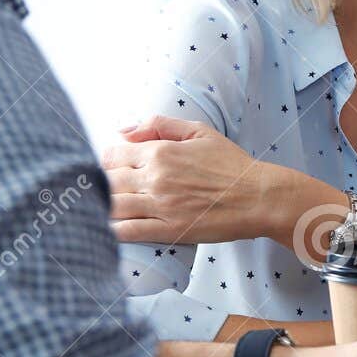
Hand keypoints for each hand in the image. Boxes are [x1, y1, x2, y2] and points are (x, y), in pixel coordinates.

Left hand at [103, 115, 286, 245]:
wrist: (258, 197)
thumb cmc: (231, 164)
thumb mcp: (199, 131)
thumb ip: (158, 125)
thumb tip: (123, 131)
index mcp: (160, 152)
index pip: (112, 155)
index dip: (105, 161)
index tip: (108, 168)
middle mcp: (156, 178)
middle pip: (107, 181)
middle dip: (98, 185)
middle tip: (100, 189)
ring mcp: (161, 206)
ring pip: (113, 206)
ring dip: (100, 207)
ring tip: (98, 209)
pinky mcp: (169, 230)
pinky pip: (129, 231)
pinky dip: (112, 230)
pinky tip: (105, 229)